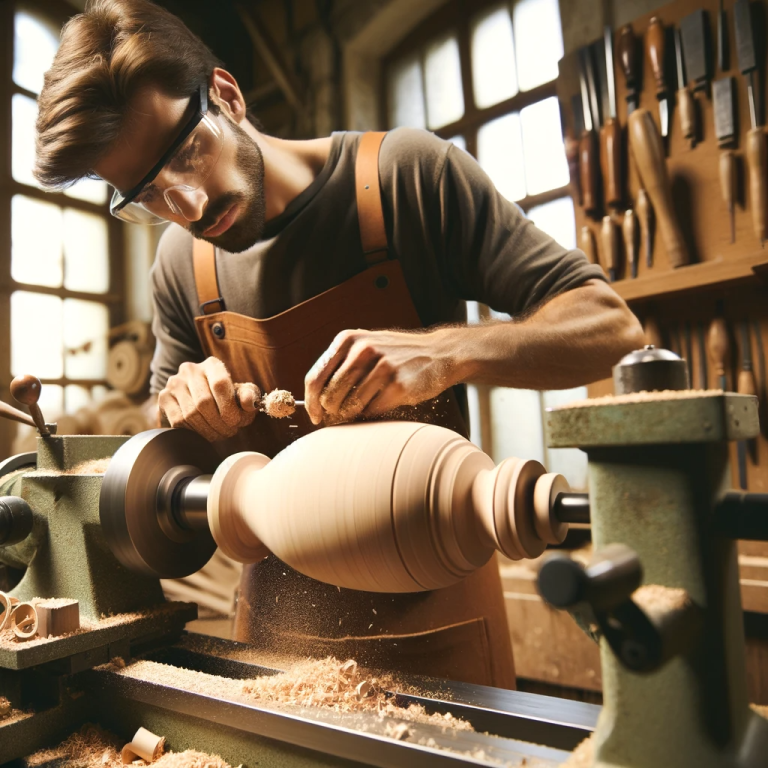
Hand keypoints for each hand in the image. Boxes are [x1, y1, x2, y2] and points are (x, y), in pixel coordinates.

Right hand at [158, 357, 259, 441]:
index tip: (236, 422)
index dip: (229, 408)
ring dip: (208, 430)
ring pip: (191, 413)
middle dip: (219, 423)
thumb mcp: (241, 394)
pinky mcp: (164, 397)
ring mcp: (174, 383)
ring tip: (219, 434)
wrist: (202, 401)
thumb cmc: (227, 398)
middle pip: (204, 402)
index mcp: (212, 364)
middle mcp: (190, 370)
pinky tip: (203, 433)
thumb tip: (248, 403)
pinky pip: (178, 421)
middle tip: (229, 432)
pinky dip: (193, 432)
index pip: (220, 384)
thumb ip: (249, 396)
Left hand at [304, 328, 457, 424]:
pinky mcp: (398, 385)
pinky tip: (379, 405)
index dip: (311, 402)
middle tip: (337, 418)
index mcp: (348, 340)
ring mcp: (382, 366)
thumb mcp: (366, 347)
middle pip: (330, 396)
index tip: (314, 416)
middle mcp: (363, 350)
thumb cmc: (397, 355)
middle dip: (331, 412)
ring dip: (350, 415)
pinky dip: (371, 414)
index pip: (315, 377)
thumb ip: (341, 366)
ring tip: (360, 411)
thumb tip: (314, 400)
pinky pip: (372, 410)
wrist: (438, 354)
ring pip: (350, 406)